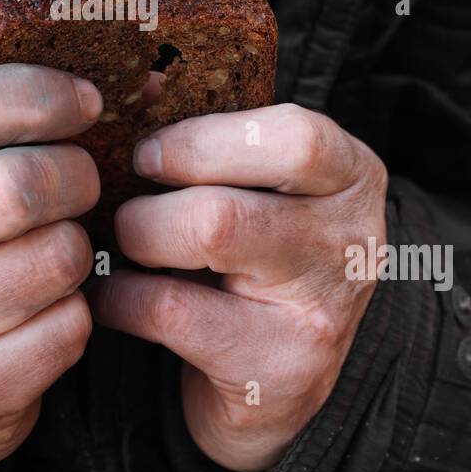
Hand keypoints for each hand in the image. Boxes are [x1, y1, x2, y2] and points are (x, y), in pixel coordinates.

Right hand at [0, 26, 100, 468]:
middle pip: (14, 187)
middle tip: (85, 177)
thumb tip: (70, 20)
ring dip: (79, 247)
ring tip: (56, 247)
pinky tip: (47, 308)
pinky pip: (66, 331)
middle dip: (77, 174)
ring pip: (53, 260)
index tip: (86, 98)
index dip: (30, 93)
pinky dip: (78, 312)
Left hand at [88, 104, 386, 471]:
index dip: (202, 140)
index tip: (149, 154)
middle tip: (128, 212)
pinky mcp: (283, 368)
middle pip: (231, 197)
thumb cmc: (255, 266)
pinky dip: (121, 300)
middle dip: (154, 201)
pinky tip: (117, 301)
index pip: (294, 136)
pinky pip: (171, 310)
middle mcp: (352, 238)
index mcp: (353, 174)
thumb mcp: (259, 194)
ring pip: (208, 237)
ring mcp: (324, 308)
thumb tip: (137, 82)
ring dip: (138, 241)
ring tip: (126, 250)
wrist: (277, 390)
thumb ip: (217, 143)